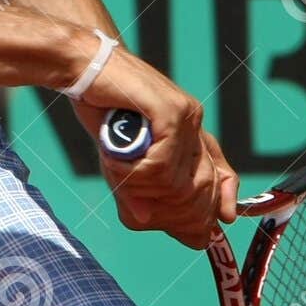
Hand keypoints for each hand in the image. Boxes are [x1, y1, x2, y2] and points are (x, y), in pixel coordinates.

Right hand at [71, 47, 238, 248]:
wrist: (84, 67)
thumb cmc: (103, 112)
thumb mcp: (129, 160)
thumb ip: (151, 191)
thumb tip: (171, 231)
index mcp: (192, 135)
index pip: (221, 184)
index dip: (207, 218)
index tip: (195, 239)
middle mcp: (196, 125)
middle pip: (200, 193)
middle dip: (170, 213)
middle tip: (140, 209)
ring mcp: (187, 116)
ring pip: (177, 184)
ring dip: (140, 188)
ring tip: (116, 171)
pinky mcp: (171, 110)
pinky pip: (161, 167)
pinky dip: (135, 175)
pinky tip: (117, 163)